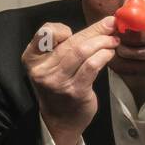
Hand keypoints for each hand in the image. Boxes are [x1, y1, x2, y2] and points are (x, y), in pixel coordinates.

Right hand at [21, 16, 119, 144]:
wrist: (60, 120)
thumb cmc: (58, 86)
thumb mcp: (50, 64)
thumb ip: (63, 45)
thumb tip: (96, 24)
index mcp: (32, 59)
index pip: (45, 33)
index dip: (61, 28)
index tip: (74, 30)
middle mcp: (42, 70)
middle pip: (71, 41)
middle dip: (94, 30)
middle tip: (110, 24)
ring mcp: (59, 81)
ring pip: (82, 51)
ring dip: (102, 41)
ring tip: (113, 39)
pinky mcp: (76, 90)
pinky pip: (92, 65)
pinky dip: (104, 55)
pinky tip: (110, 53)